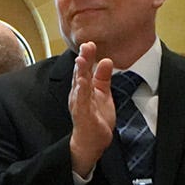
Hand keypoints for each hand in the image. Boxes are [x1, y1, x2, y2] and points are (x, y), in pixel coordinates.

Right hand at [67, 43, 116, 178]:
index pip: (84, 69)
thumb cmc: (96, 118)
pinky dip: (81, 91)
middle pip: (80, 73)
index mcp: (83, 88)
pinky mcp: (82, 114)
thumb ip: (103, 77)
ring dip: (80, 72)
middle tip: (87, 45)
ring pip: (79, 85)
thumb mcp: (103, 93)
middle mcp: (78, 94)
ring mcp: (79, 104)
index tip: (90, 43)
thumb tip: (106, 60)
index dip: (87, 56)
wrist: (92, 141)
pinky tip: (83, 81)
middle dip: (83, 59)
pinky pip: (81, 101)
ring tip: (82, 59)